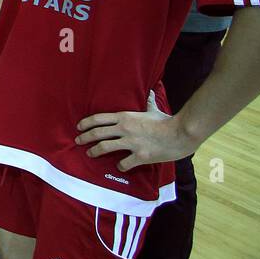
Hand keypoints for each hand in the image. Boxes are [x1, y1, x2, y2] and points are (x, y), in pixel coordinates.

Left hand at [75, 95, 194, 170]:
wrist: (182, 133)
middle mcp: (125, 129)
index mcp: (125, 117)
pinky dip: (120, 166)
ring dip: (95, 151)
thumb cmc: (167, 121)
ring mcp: (131, 143)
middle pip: (97, 133)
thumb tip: (150, 92)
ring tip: (90, 154)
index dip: (86, 123)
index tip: (79, 127)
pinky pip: (124, 163)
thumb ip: (148, 102)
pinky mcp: (140, 156)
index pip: (99, 118)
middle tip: (78, 141)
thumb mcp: (154, 110)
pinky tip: (120, 167)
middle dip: (84, 138)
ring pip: (105, 148)